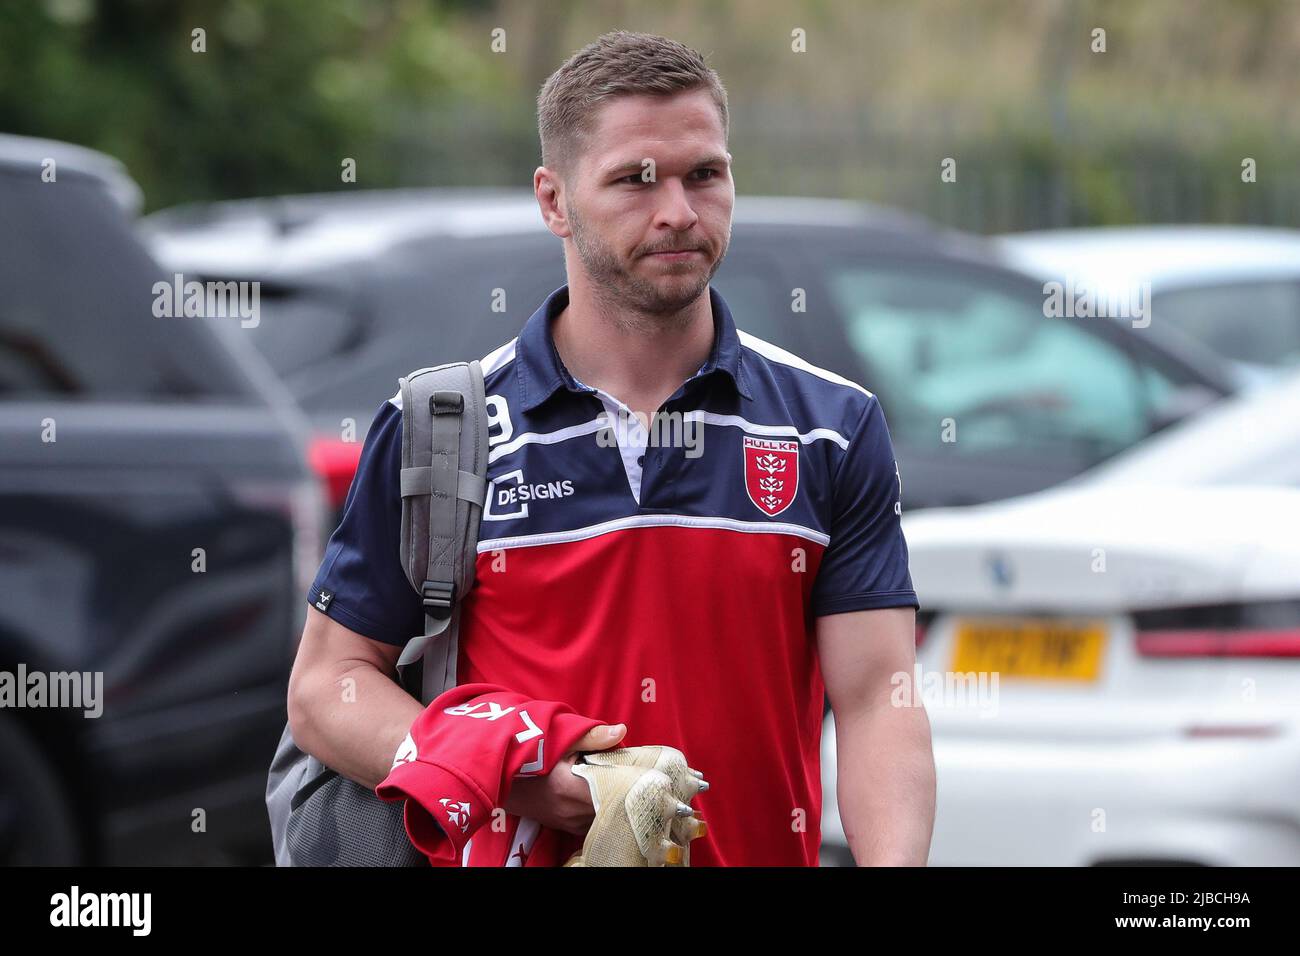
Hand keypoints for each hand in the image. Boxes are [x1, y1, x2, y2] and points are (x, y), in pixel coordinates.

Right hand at [502, 723, 625, 834]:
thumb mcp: (559, 741)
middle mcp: (572, 812)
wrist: (506, 785)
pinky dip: (603, 807)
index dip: (627, 775)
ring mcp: (571, 823)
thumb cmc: (531, 759)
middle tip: (628, 769)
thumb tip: (621, 730)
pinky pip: (595, 820)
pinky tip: (600, 792)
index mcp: (570, 788)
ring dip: (613, 798)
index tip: (633, 764)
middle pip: (612, 802)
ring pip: (605, 813)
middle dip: (623, 786)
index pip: (613, 787)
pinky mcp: (570, 828)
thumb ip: (591, 737)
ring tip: (614, 779)